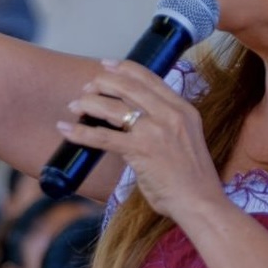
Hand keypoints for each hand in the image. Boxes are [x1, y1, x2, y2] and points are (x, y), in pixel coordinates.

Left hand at [56, 60, 223, 217]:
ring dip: (89, 103)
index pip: (149, 78)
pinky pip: (102, 137)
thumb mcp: (186, 139)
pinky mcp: (140, 150)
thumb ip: (165, 124)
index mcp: (183, 109)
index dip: (123, 68)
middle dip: (102, 83)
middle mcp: (171, 114)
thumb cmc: (191, 178)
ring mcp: (155, 131)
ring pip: (112, 108)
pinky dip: (80, 132)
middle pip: (128, 87)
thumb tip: (134, 119)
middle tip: (87, 88)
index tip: (106, 66)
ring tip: (75, 106)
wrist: (201, 202)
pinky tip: (66, 129)